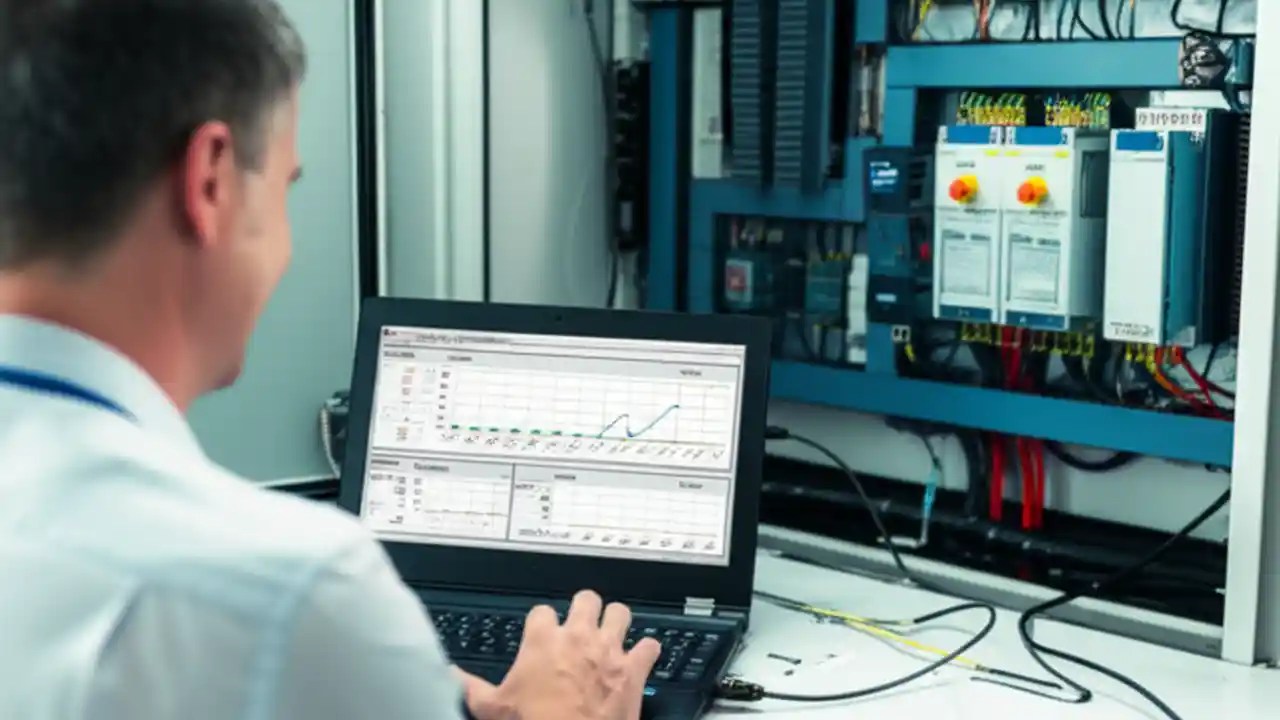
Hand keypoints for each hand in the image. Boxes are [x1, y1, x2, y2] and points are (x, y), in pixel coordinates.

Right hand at [458, 590, 660, 719]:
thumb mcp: (492, 709)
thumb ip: (469, 687)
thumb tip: (447, 675)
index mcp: (543, 641)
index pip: (542, 611)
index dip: (542, 622)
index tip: (543, 634)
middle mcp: (578, 637)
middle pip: (586, 599)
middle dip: (584, 610)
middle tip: (581, 625)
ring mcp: (610, 650)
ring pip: (620, 613)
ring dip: (616, 622)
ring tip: (611, 634)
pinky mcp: (634, 669)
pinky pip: (650, 646)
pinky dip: (646, 651)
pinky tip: (640, 658)